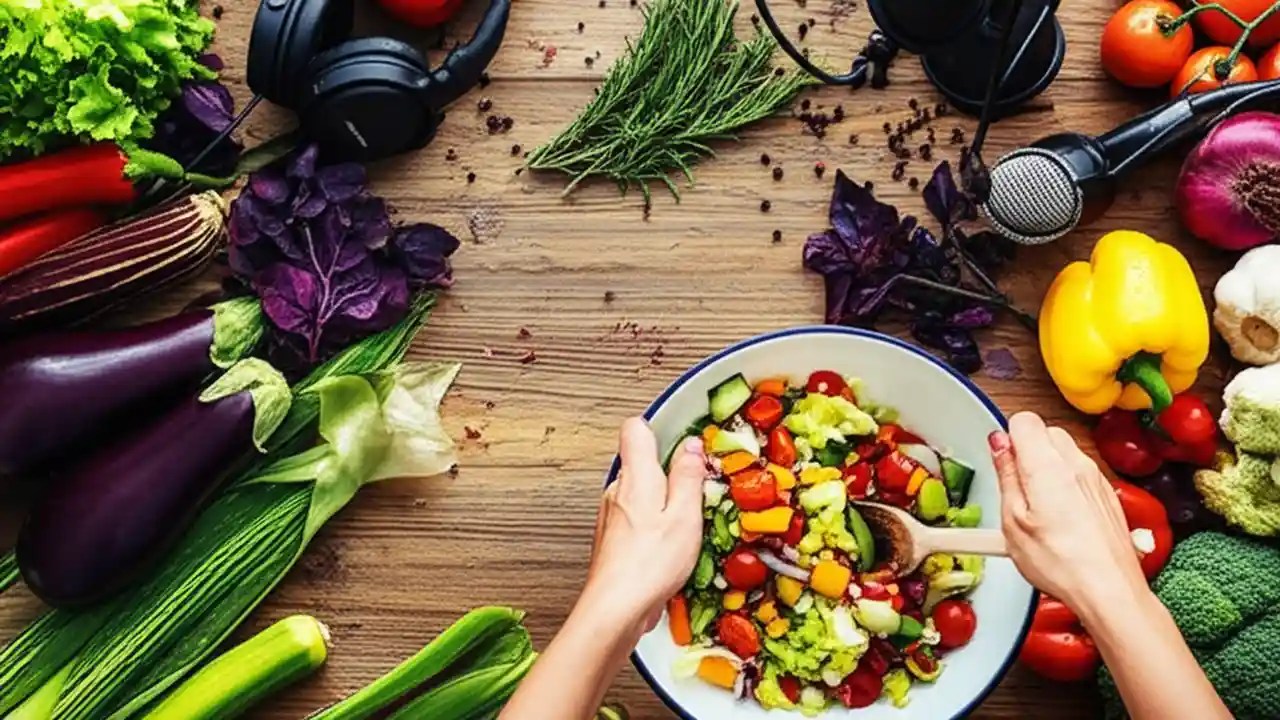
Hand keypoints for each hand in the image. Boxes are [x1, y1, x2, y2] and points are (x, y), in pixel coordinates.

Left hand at [579, 417, 705, 639]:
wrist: (615, 609)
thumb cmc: (649, 564)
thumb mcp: (684, 515)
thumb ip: (688, 476)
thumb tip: (691, 446)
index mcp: (635, 475)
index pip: (635, 428)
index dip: (659, 429)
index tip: (685, 444)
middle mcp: (617, 490)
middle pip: (642, 462)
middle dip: (669, 473)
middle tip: (695, 494)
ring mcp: (611, 515)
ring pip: (640, 493)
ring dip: (663, 504)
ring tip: (684, 527)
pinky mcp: (612, 539)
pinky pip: (636, 519)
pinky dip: (654, 526)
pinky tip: (669, 548)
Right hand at [989, 412, 1146, 611]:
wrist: (1110, 589)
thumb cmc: (1061, 563)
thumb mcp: (1013, 522)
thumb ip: (1006, 475)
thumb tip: (998, 444)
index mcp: (1048, 466)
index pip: (1024, 420)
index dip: (1008, 438)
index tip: (1003, 462)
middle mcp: (1077, 465)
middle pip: (1046, 432)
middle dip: (1027, 450)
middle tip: (1017, 488)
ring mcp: (1096, 479)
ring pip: (1065, 452)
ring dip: (1047, 467)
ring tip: (1038, 507)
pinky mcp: (1107, 495)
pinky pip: (1081, 473)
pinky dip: (1067, 483)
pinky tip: (1060, 517)